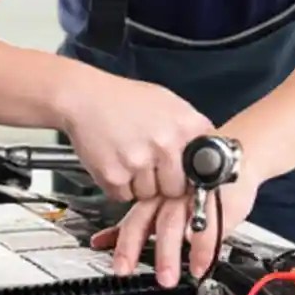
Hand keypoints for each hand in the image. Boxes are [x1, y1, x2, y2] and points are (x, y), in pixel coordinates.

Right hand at [54, 70, 215, 202]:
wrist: (84, 97)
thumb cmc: (124, 99)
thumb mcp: (169, 103)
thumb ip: (191, 129)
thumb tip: (211, 156)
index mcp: (185, 125)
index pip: (204, 170)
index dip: (191, 174)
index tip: (185, 174)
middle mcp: (165, 144)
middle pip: (176, 189)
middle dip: (163, 182)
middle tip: (148, 164)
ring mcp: (139, 162)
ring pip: (149, 195)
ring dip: (139, 184)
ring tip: (129, 158)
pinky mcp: (114, 176)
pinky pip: (124, 197)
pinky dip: (119, 186)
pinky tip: (115, 163)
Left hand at [89, 173, 259, 286]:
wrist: (239, 152)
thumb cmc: (200, 179)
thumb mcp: (164, 200)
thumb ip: (137, 221)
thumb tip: (100, 241)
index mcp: (154, 196)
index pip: (131, 218)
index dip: (115, 237)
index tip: (99, 248)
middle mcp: (168, 195)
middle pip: (143, 220)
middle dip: (131, 247)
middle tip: (123, 270)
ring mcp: (190, 196)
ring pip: (172, 224)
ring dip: (168, 254)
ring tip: (167, 279)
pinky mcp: (215, 200)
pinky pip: (208, 227)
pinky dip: (203, 250)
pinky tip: (199, 266)